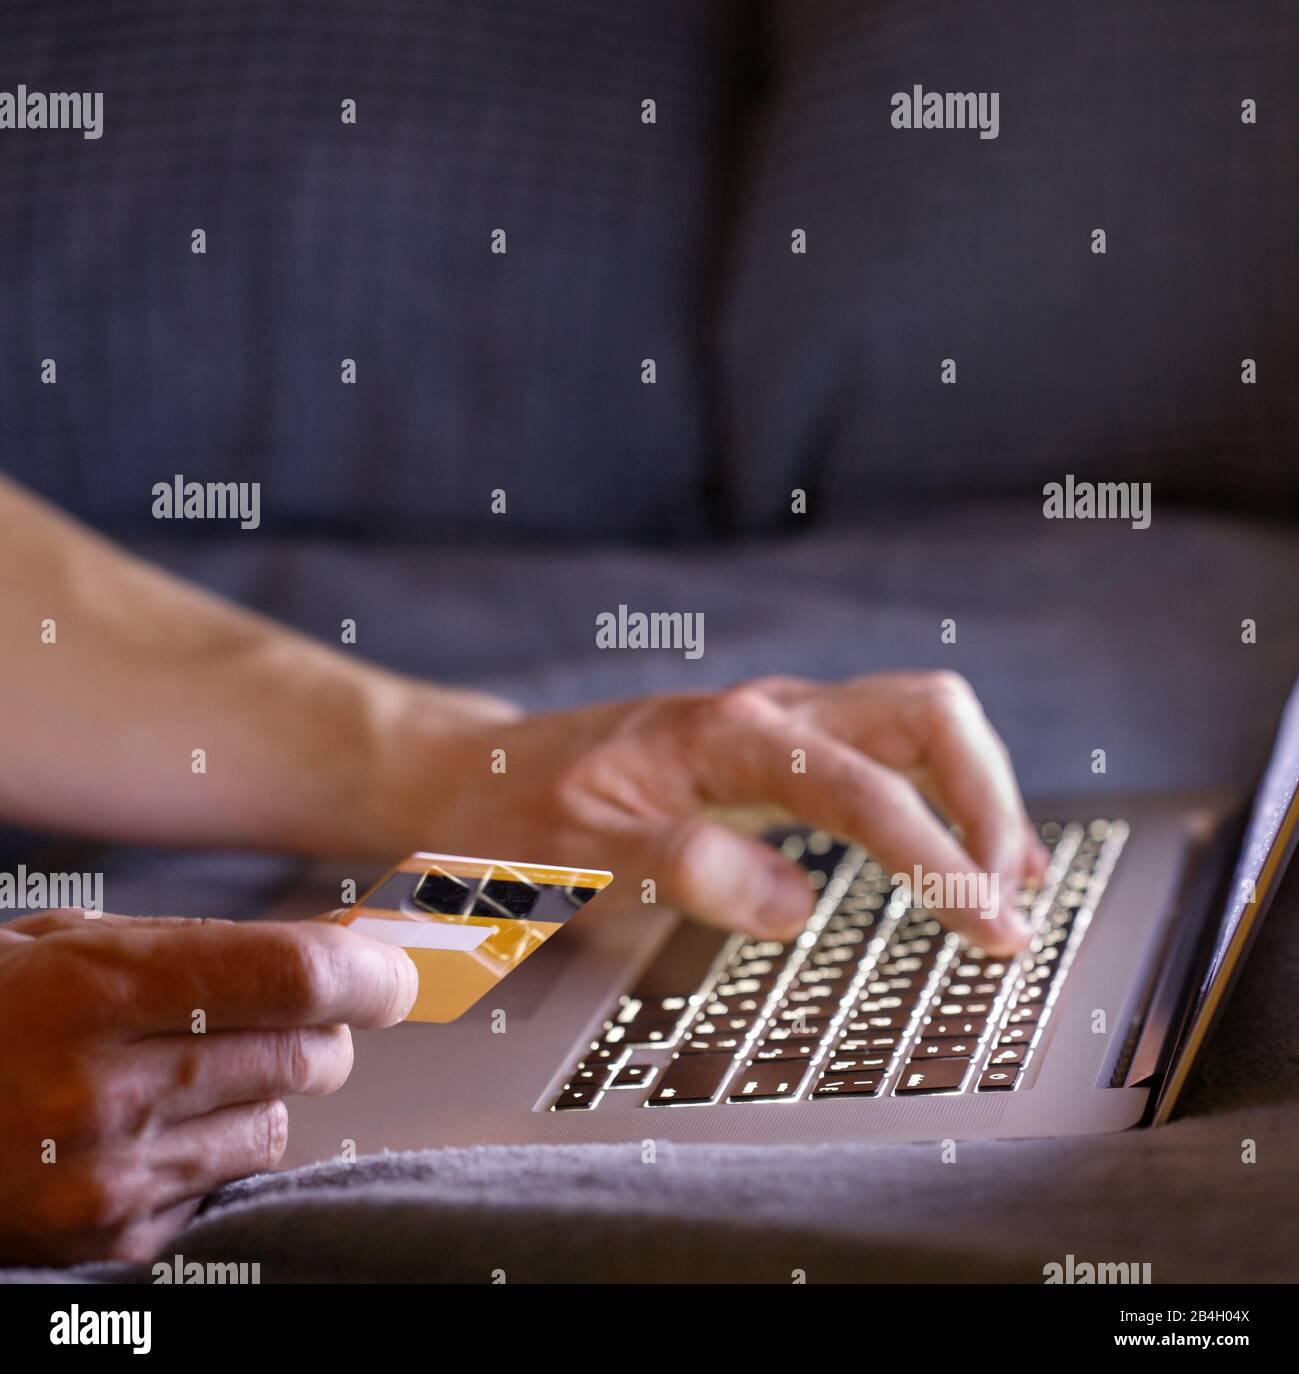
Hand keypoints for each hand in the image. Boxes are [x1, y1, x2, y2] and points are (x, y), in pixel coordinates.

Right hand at [0, 911, 416, 1264]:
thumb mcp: (66, 943)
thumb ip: (200, 944)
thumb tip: (343, 946)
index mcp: (93, 989)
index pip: (292, 977)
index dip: (367, 971)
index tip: (395, 973)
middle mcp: (104, 1092)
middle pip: (305, 1056)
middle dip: (317, 1031)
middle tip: (276, 1015)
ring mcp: (106, 1182)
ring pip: (274, 1126)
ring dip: (257, 1093)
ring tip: (174, 1074)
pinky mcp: (107, 1246)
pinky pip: (224, 1187)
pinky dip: (210, 1154)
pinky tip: (142, 1132)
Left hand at [401, 671, 1046, 951]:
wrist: (473, 773)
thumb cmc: (514, 817)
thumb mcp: (574, 856)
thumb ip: (679, 869)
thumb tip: (795, 903)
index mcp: (725, 734)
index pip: (865, 788)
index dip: (940, 856)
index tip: (989, 928)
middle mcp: (766, 712)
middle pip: (925, 716)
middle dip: (989, 801)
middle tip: (1007, 905)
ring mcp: (776, 723)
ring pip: (918, 723)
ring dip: (978, 793)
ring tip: (1012, 884)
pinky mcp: (775, 749)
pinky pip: (886, 752)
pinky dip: (942, 794)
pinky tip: (963, 852)